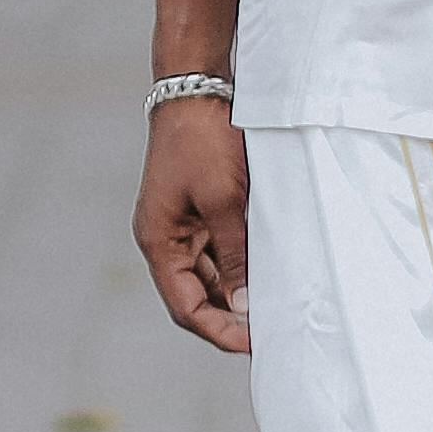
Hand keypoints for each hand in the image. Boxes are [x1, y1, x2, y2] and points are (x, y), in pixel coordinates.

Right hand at [136, 93, 251, 350]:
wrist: (196, 86)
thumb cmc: (203, 140)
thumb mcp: (224, 201)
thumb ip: (234, 255)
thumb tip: (244, 305)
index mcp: (159, 241)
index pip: (186, 308)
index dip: (219, 331)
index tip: (254, 345)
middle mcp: (165, 238)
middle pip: (196, 296)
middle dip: (231, 316)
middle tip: (271, 331)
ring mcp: (180, 224)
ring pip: (209, 275)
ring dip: (237, 291)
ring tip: (274, 305)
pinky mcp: (197, 209)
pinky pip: (217, 250)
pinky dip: (239, 264)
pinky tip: (266, 270)